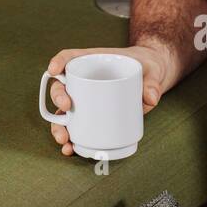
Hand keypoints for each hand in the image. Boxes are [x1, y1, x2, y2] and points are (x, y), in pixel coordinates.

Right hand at [45, 45, 173, 155]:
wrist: (152, 79)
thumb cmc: (147, 68)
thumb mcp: (152, 70)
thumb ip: (152, 82)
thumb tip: (151, 98)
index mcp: (93, 61)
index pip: (69, 57)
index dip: (58, 62)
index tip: (54, 70)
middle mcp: (84, 80)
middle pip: (61, 86)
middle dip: (58, 97)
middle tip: (65, 107)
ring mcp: (86, 100)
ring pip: (63, 111)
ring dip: (58, 125)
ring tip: (64, 138)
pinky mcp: (93, 116)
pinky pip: (77, 126)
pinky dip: (71, 138)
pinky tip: (70, 148)